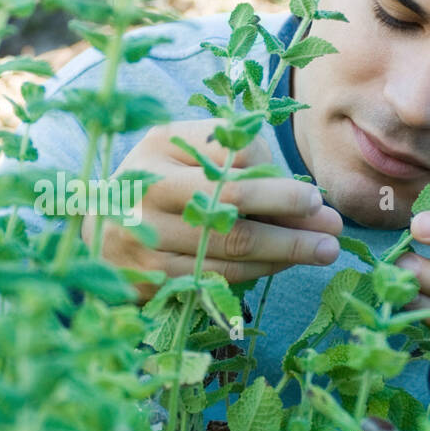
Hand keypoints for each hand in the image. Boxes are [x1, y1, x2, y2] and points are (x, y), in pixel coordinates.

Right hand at [84, 119, 343, 302]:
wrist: (96, 223)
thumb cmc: (155, 176)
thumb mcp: (182, 145)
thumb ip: (231, 150)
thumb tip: (290, 184)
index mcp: (154, 160)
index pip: (226, 178)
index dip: (274, 191)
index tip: (313, 197)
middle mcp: (142, 205)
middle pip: (229, 222)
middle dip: (289, 228)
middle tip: (333, 231)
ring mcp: (141, 250)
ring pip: (225, 258)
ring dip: (282, 256)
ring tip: (323, 250)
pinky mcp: (147, 284)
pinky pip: (213, 282)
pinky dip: (254, 274)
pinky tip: (282, 265)